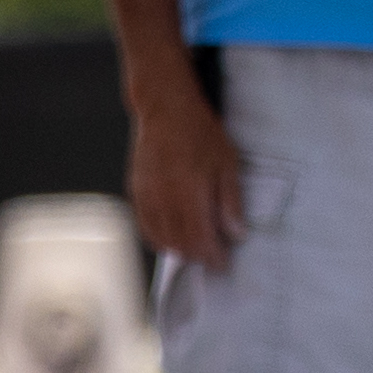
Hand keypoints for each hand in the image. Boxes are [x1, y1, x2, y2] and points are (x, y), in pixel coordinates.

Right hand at [126, 76, 247, 272]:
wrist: (165, 109)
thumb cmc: (200, 133)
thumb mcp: (227, 163)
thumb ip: (231, 201)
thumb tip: (236, 233)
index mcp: (191, 192)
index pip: (201, 238)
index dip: (213, 257)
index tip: (223, 264)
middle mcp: (165, 198)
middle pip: (181, 243)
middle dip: (198, 257)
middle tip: (212, 260)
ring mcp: (147, 195)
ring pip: (161, 238)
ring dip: (179, 250)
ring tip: (194, 251)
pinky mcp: (136, 190)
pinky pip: (144, 225)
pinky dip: (157, 238)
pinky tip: (169, 241)